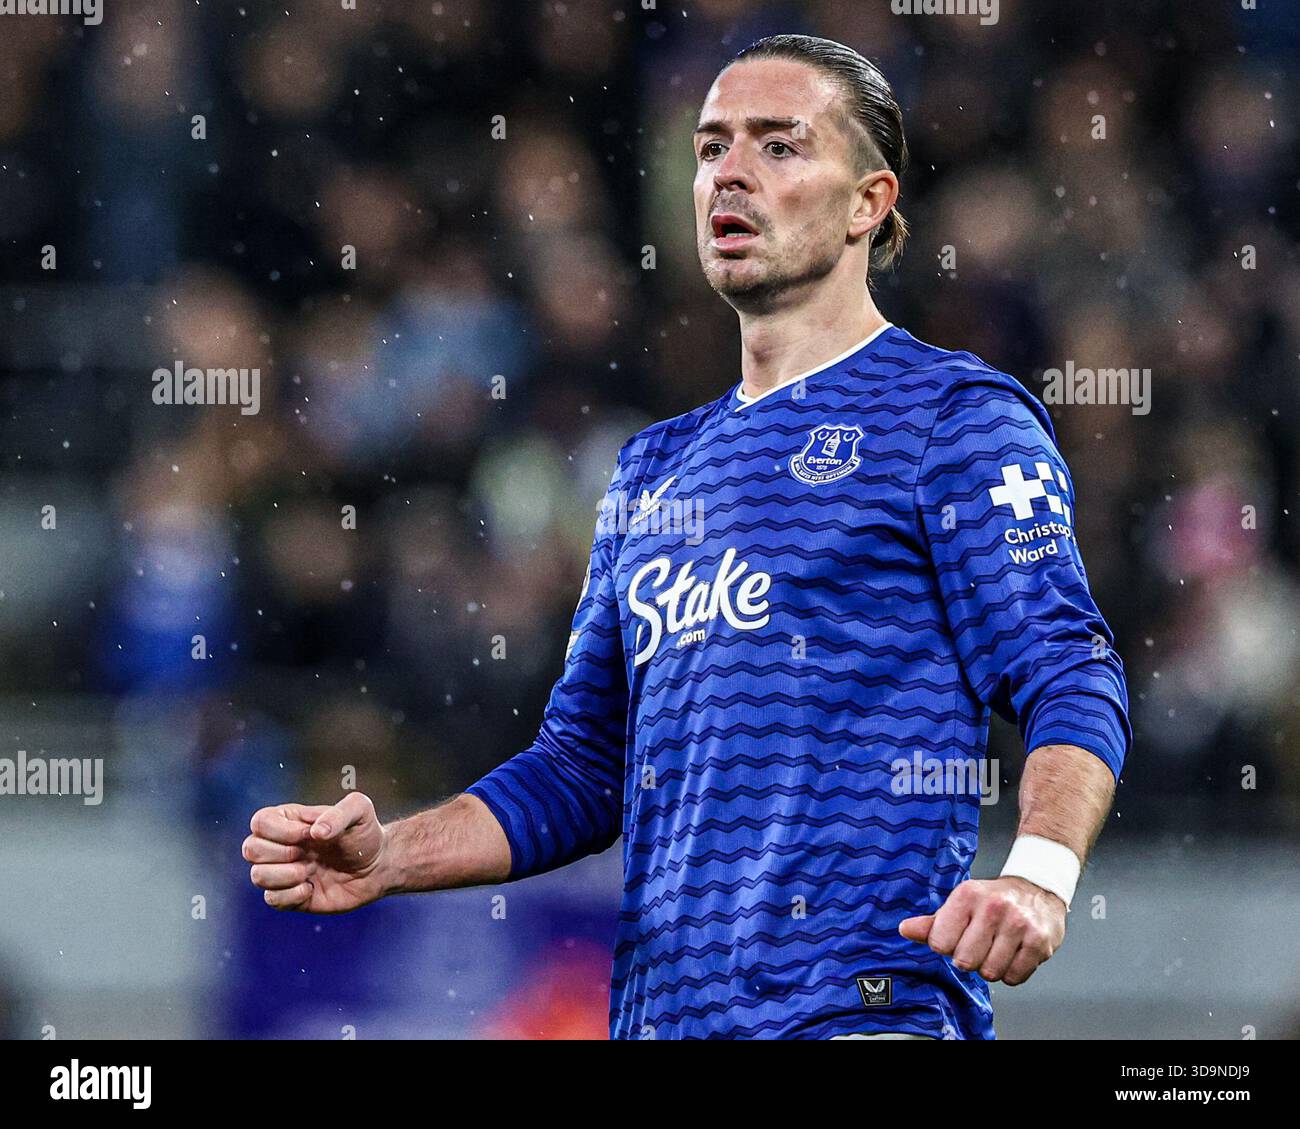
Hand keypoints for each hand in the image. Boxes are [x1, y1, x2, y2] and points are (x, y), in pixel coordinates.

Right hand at [243, 792, 388, 912]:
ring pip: (257, 876)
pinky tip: (311, 889)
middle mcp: (281, 846)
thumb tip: (315, 833)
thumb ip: (339, 814)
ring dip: (283, 876)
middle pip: (250, 849)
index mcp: (290, 820)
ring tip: (308, 872)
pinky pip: (272, 900)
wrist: (378, 867)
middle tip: (305, 854)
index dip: (280, 831)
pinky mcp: (291, 897)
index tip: (309, 834)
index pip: (260, 822)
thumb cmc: (365, 834)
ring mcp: (284, 872)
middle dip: (278, 853)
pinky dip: (290, 896)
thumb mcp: (360, 811)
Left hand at [898, 876, 1065, 985]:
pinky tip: (1014, 953)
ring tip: (998, 948)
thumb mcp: (960, 904)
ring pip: (990, 972)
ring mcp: (1019, 924)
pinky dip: (1012, 972)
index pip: (939, 942)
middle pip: (965, 961)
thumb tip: (904, 930)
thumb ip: (932, 922)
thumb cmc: (993, 901)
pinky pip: (1014, 978)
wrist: (1039, 890)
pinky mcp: (1040, 942)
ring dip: (991, 967)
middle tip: (980, 944)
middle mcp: (994, 907)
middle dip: (970, 959)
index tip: (958, 937)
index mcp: (967, 895)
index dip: (947, 946)